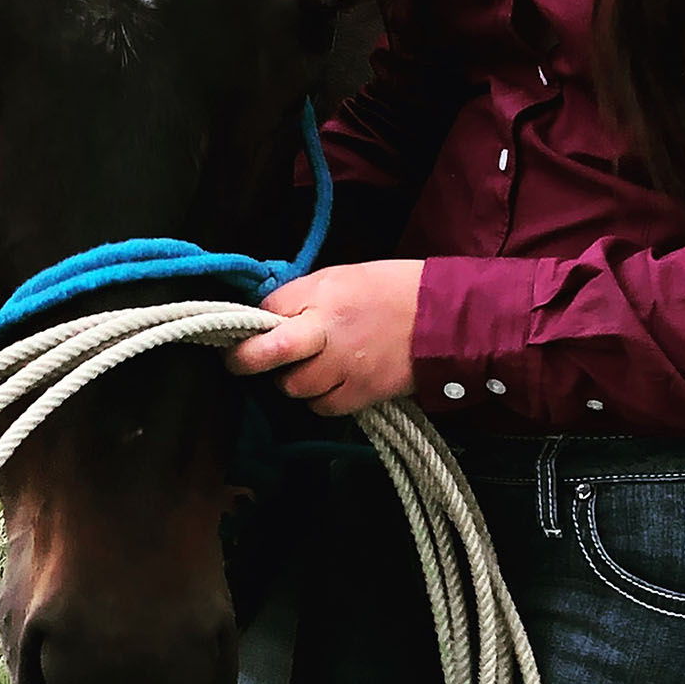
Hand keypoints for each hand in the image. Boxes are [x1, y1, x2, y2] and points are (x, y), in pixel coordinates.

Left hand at [226, 261, 422, 416]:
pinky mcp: (361, 396)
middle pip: (265, 354)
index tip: (242, 331)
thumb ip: (302, 297)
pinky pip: (322, 407)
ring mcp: (343, 369)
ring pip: (293, 387)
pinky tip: (333, 382)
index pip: (265, 311)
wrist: (445, 319)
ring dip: (294, 379)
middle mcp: (326, 333)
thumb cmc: (393, 289)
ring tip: (311, 365)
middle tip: (239, 360)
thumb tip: (267, 319)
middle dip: (244, 359)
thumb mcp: (342, 276)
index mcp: (321, 295)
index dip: (249, 323)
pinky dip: (321, 398)